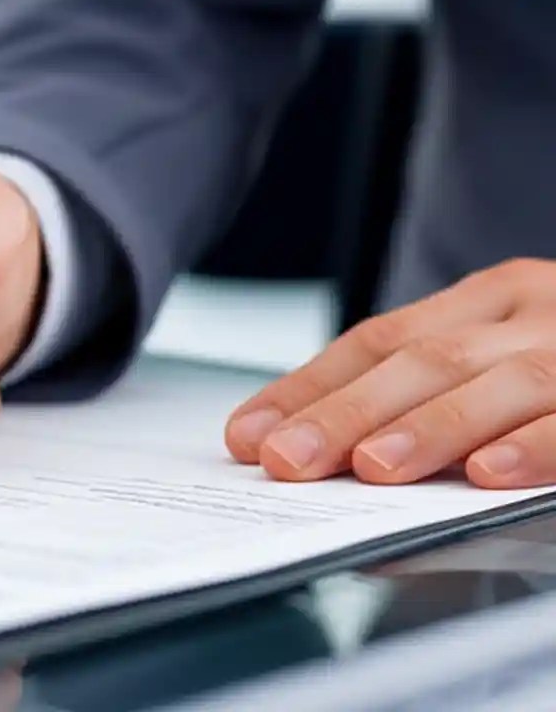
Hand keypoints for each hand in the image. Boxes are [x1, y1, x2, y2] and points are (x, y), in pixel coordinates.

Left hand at [224, 258, 555, 488]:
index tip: (247, 434)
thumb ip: (424, 382)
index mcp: (489, 299)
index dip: (308, 387)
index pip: (377, 341)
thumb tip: (303, 433)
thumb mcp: (502, 347)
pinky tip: (493, 474)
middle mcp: (534, 310)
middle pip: (422, 360)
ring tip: (372, 467)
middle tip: (285, 460)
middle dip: (345, 413)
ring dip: (433, 428)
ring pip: (500, 381)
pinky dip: (541, 444)